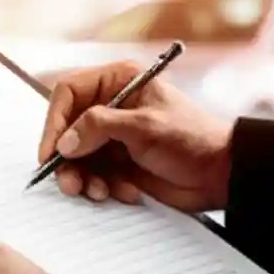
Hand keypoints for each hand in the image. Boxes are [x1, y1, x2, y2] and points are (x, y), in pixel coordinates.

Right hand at [39, 61, 233, 211]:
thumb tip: (64, 142)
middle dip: (67, 159)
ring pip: (76, 156)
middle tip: (71, 183)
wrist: (222, 174)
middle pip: (67, 128)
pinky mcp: (117, 162)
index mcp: (118, 81)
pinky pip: (93, 174)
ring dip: (83, 177)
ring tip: (97, 192)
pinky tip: (124, 192)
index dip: (55, 121)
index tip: (52, 151)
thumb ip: (100, 127)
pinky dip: (102, 186)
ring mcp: (113, 136)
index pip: (68, 93)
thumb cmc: (192, 139)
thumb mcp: (145, 127)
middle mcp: (110, 106)